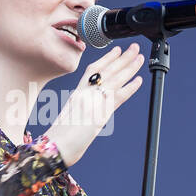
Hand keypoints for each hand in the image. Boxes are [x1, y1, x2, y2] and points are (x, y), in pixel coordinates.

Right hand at [40, 44, 143, 169]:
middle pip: (107, 70)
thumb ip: (79, 109)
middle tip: (134, 48)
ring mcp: (93, 101)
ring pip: (115, 79)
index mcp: (77, 93)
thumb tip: (87, 110)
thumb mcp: (68, 117)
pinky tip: (139, 80)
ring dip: (129, 67)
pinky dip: (130, 88)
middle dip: (122, 58)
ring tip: (139, 58)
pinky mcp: (101, 113)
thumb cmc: (59, 137)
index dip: (107, 58)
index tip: (116, 50)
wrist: (56, 147)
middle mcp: (85, 93)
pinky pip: (119, 97)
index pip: (93, 69)